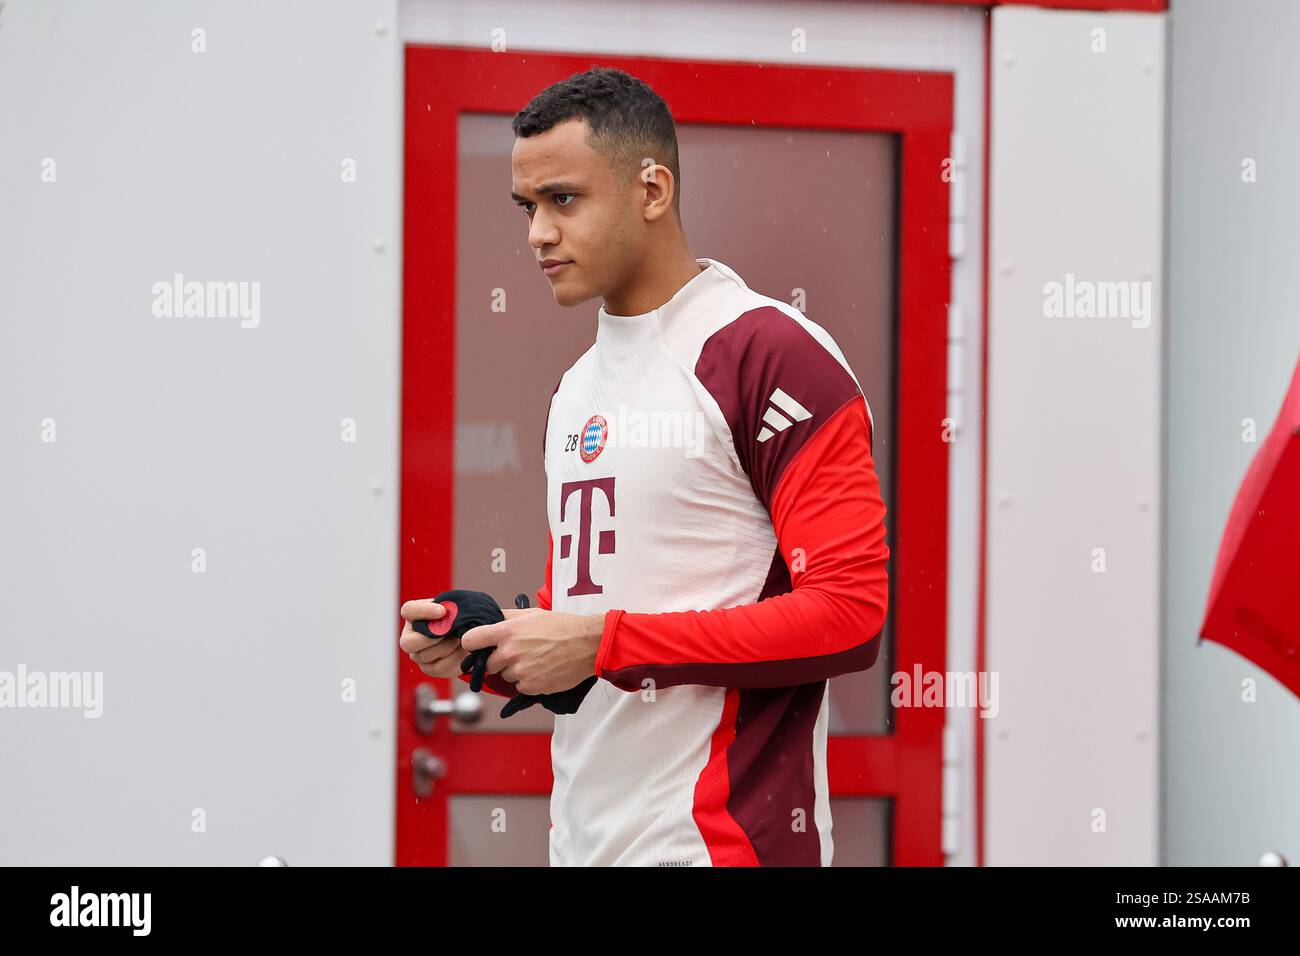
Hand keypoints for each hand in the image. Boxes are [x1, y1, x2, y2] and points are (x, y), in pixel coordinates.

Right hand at [399, 598, 470, 678]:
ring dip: (447, 647)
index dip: (423, 611)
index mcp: (413, 615)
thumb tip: (450, 614)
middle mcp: (409, 636)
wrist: (466, 635)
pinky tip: (463, 650)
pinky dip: (454, 659)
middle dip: (432, 638)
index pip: (408, 610)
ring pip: (425, 656)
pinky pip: (439, 668)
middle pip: (408, 643)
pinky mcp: (429, 668)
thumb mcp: (453, 607)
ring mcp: (417, 655)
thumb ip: (450, 607)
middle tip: (451, 632)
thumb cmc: (456, 616)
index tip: (443, 611)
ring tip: (461, 639)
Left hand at [460, 608, 603, 695]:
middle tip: (518, 653)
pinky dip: (527, 681)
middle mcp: (510, 652)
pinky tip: (541, 670)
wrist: (587, 644)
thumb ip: (507, 616)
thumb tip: (490, 617)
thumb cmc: (562, 627)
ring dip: (515, 671)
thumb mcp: (532, 614)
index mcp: (507, 631)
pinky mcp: (531, 686)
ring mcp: (520, 671)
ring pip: (505, 676)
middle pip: (487, 664)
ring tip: (534, 660)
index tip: (478, 646)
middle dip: (498, 660)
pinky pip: (519, 687)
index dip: (472, 644)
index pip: (470, 640)